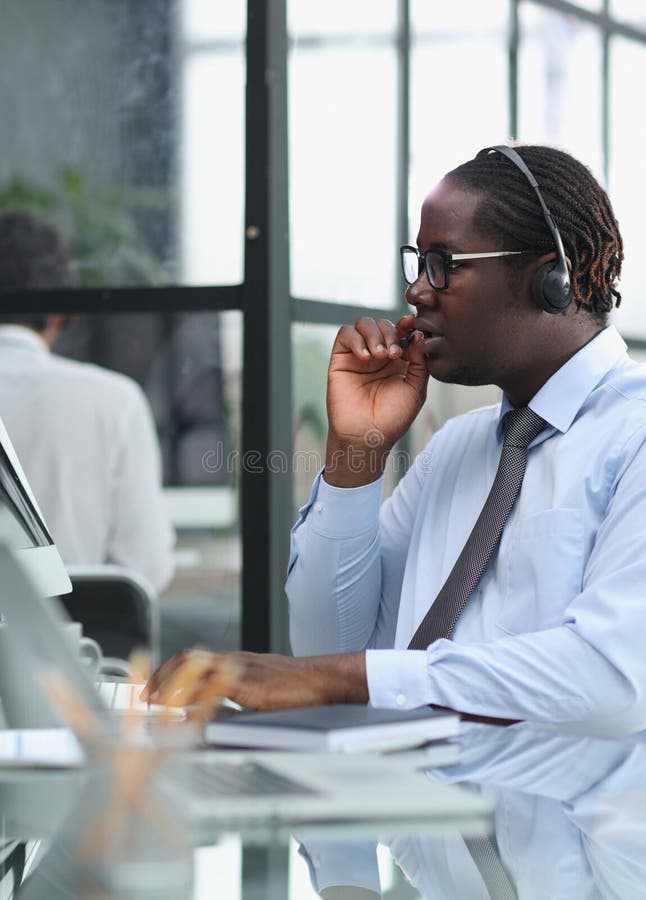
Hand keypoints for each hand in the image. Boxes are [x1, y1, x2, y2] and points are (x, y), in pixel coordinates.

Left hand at [140, 650, 367, 710]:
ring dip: (172, 684)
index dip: (169, 670)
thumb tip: (210, 712)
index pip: (194, 659)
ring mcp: (244, 672)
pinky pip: (217, 687)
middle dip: (162, 675)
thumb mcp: (260, 688)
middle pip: (189, 659)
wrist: (324, 680)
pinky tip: (185, 708)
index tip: (151, 686)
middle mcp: (236, 662)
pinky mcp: (253, 687)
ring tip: (155, 701)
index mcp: (236, 663)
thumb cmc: (298, 687)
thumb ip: (236, 694)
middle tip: (144, 694)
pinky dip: (196, 696)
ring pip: (198, 668)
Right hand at [325, 314, 429, 485]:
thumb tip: (417, 335)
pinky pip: (345, 334)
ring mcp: (359, 356)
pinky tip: (365, 357)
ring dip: (374, 334)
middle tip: (394, 353)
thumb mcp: (416, 389)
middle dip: (391, 333)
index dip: (407, 324)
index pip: (401, 332)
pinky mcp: (340, 359)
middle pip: (383, 324)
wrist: (368, 436)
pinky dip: (356, 340)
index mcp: (398, 360)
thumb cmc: (393, 418)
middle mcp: (378, 355)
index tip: (412, 324)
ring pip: (364, 324)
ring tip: (379, 355)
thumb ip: (419, 362)